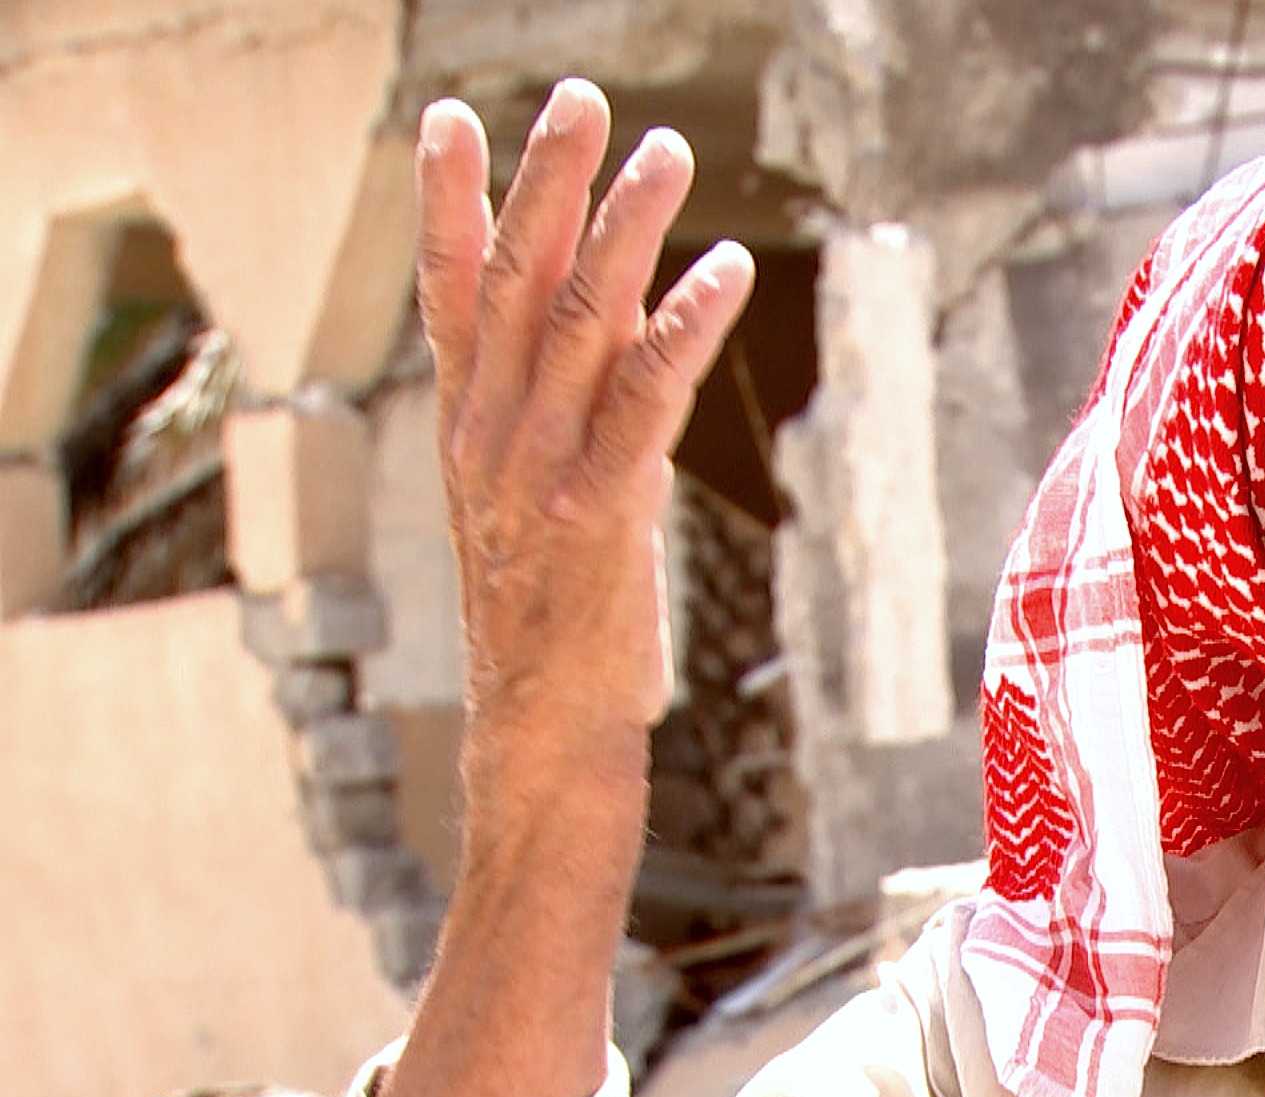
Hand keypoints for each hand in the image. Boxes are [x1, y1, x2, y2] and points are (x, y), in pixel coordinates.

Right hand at [415, 79, 753, 788]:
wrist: (544, 731)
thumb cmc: (551, 625)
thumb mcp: (530, 510)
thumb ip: (556, 422)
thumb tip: (602, 342)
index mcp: (467, 434)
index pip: (447, 296)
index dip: (443, 204)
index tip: (447, 119)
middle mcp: (490, 439)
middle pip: (513, 283)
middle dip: (548, 183)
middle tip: (581, 97)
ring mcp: (539, 474)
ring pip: (580, 322)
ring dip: (626, 230)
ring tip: (667, 152)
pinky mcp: (601, 512)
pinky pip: (647, 396)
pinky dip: (685, 325)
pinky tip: (721, 269)